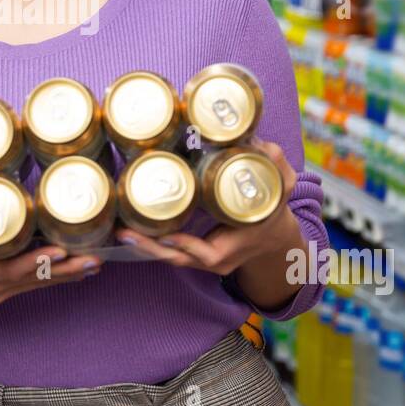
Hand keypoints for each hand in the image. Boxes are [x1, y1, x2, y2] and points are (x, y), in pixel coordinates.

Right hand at [0, 160, 101, 305]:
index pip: (10, 268)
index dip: (36, 260)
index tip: (60, 250)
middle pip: (34, 278)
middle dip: (66, 268)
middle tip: (95, 256)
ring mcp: (0, 293)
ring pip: (40, 284)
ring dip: (68, 273)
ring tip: (96, 261)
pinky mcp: (6, 292)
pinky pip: (35, 284)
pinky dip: (57, 276)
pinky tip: (79, 269)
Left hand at [113, 137, 298, 275]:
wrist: (276, 235)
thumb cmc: (274, 209)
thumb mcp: (283, 186)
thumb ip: (276, 165)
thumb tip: (262, 145)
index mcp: (236, 246)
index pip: (207, 253)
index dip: (185, 245)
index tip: (165, 234)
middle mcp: (217, 260)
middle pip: (178, 259)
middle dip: (150, 248)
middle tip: (126, 232)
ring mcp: (205, 260)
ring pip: (170, 258)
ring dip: (145, 247)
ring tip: (121, 231)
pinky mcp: (195, 253)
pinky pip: (170, 252)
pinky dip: (151, 244)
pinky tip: (132, 230)